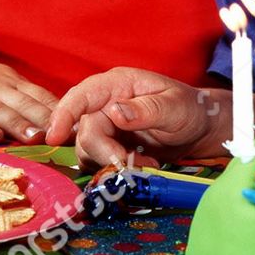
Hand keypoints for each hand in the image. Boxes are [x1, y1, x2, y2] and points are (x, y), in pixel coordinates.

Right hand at [0, 44, 56, 143]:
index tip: (79, 125)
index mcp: (10, 82)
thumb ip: (22, 98)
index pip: (39, 96)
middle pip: (24, 103)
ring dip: (18, 124)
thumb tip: (55, 117)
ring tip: (36, 138)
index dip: (60, 111)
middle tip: (66, 135)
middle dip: (46, 119)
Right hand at [45, 67, 230, 169]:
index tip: (54, 137)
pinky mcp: (110, 145)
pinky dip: (115, 170)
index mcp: (118, 85)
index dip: (64, 114)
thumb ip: (147, 109)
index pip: (81, 96)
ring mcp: (106, 125)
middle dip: (105, 152)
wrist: (200, 128)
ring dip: (112, 163)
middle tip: (134, 165)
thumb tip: (115, 112)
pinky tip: (142, 167)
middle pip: (84, 131)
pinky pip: (97, 160)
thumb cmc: (190, 109)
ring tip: (147, 164)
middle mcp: (106, 104)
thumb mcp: (175, 106)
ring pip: (88, 149)